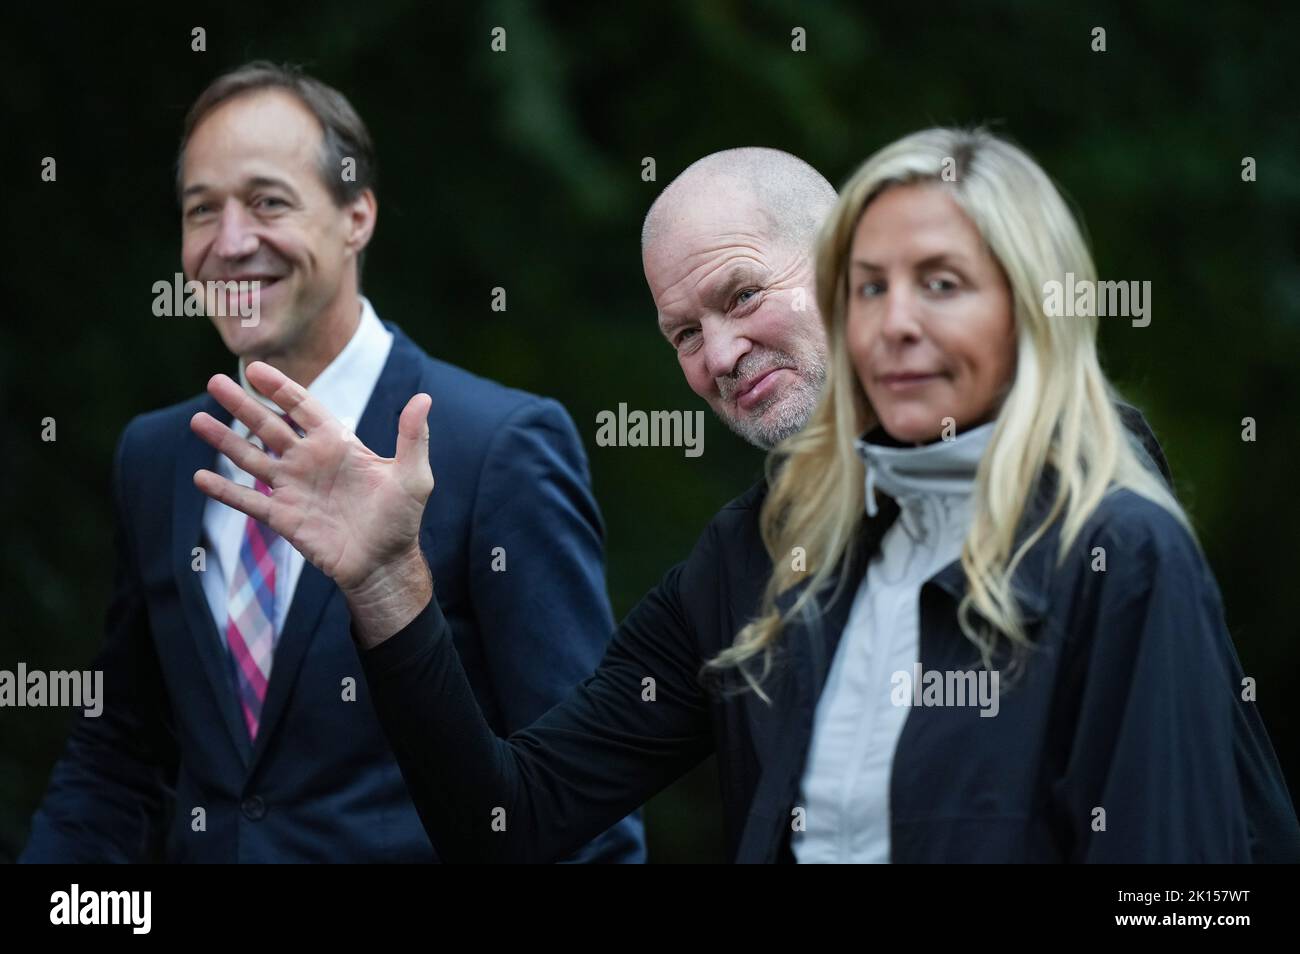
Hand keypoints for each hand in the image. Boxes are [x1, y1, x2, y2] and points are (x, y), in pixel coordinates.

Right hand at [190, 361, 433, 642]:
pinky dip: (225, 490)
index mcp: (337, 444)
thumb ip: (412, 436)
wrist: (385, 564)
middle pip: (268, 425)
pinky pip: (248, 500)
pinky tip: (200, 477)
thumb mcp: (413, 475)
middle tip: (213, 381)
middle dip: (242, 404)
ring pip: (251, 457)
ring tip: (197, 420)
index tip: (255, 368)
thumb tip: (424, 398)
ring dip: (224, 440)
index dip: (280, 387)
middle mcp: (310, 461)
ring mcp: (293, 488)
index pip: (303, 407)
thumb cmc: (401, 519)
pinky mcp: (283, 517)